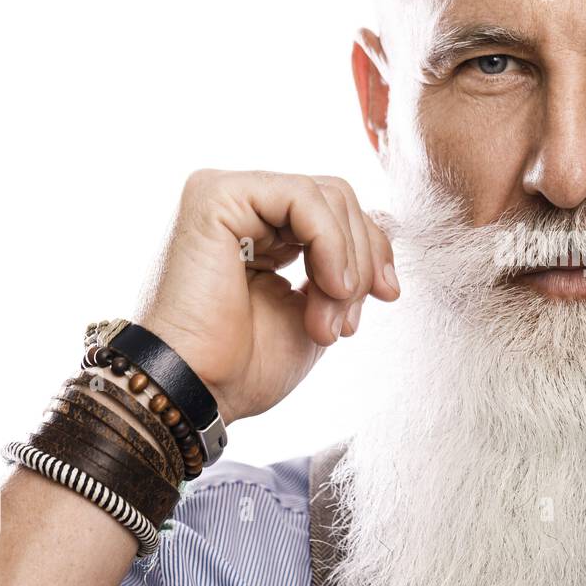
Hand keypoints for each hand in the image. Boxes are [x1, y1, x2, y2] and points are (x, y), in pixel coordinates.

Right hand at [130, 169, 399, 424]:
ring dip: (346, 263)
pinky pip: (303, 197)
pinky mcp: (217, 194)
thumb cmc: (246, 364)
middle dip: (362, 261)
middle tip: (346, 322)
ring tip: (326, 320)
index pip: (339, 212)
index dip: (372, 251)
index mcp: (264, 228)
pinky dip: (331, 244)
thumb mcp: (319, 307)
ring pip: (329, 197)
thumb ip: (346, 266)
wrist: (199, 391)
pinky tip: (325, 287)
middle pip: (339, 199)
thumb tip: (383, 232)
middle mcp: (244, 204)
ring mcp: (228, 194)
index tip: (385, 296)